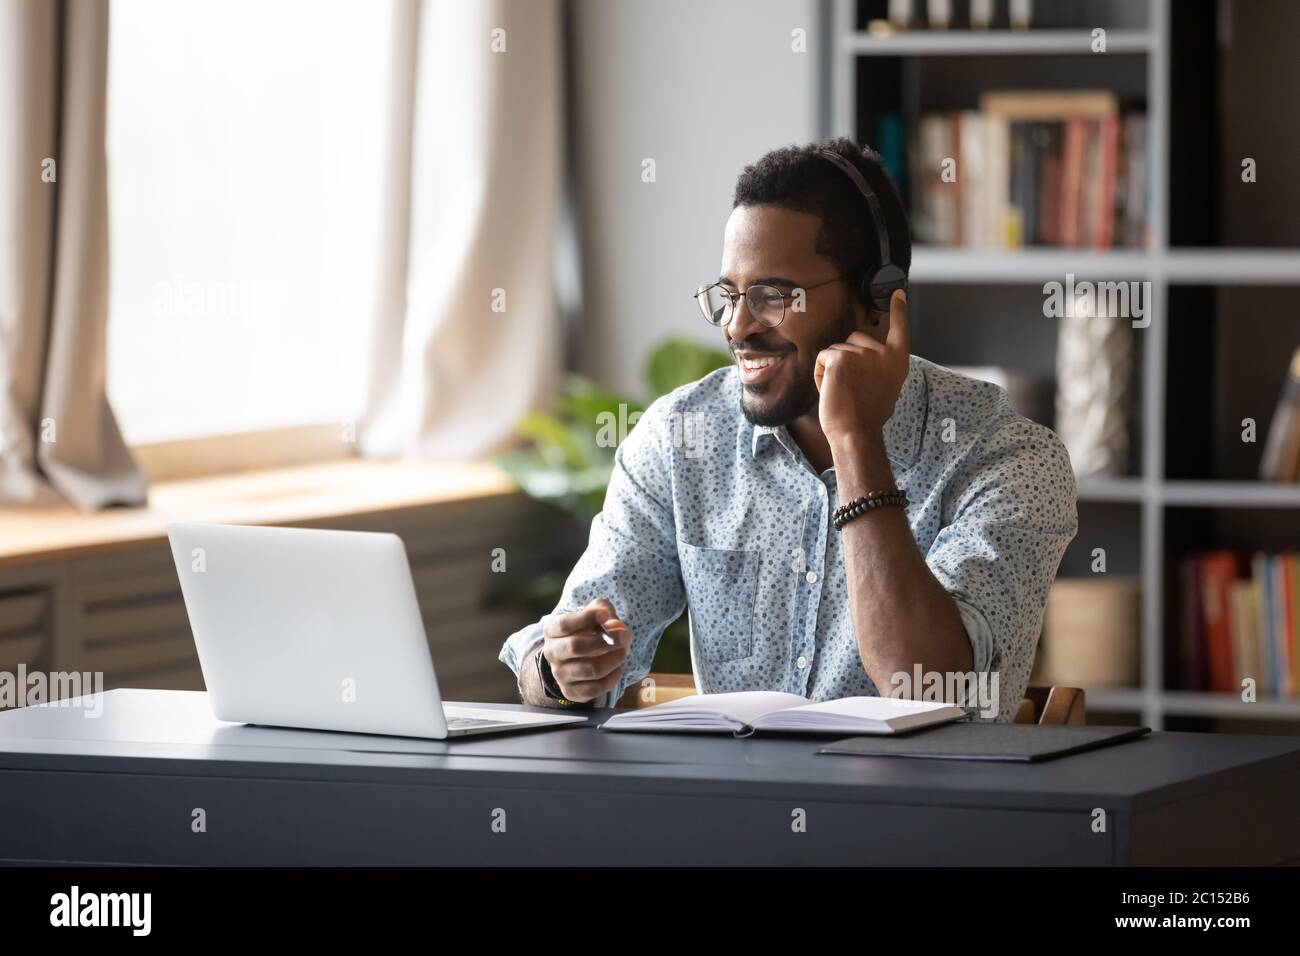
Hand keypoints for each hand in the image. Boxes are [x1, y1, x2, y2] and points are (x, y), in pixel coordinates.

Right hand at [539, 598, 631, 702]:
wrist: (575, 657)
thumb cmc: (587, 631)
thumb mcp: (592, 614)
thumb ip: (603, 610)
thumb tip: (614, 624)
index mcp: (552, 630)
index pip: (564, 625)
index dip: (586, 618)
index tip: (605, 615)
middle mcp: (552, 652)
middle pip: (576, 646)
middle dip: (605, 641)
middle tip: (624, 637)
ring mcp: (560, 674)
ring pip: (590, 669)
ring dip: (613, 660)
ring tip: (623, 652)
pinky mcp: (571, 691)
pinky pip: (594, 689)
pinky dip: (611, 679)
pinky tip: (617, 669)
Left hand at [813, 289, 909, 447]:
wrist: (856, 432)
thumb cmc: (867, 417)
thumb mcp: (884, 387)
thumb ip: (878, 367)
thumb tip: (863, 357)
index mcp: (897, 361)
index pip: (900, 329)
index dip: (898, 310)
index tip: (898, 292)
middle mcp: (883, 353)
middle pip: (855, 337)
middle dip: (846, 357)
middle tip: (851, 387)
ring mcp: (862, 353)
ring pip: (836, 350)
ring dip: (831, 369)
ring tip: (842, 392)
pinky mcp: (841, 357)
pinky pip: (823, 357)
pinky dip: (820, 374)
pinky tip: (830, 390)